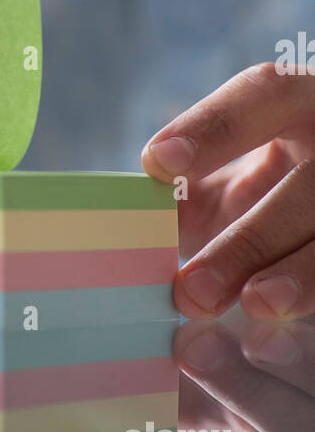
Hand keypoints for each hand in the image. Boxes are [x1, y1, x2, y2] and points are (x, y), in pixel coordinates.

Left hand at [142, 63, 314, 319]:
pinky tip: (276, 337)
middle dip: (252, 240)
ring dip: (301, 277)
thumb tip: (135, 228)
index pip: (266, 95)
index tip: (157, 164)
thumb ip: (189, 193)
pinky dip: (312, 302)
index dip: (215, 128)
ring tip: (255, 307)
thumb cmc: (271, 194)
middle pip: (308, 188)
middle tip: (191, 291)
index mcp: (305, 104)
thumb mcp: (234, 181)